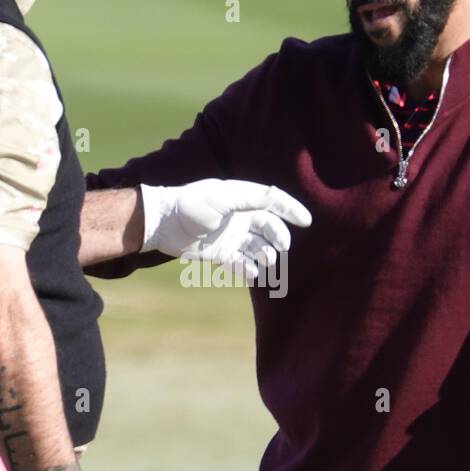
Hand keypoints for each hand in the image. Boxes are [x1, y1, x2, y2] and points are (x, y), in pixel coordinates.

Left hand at [140, 179, 311, 277]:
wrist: (163, 224)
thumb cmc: (191, 205)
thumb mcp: (222, 197)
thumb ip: (250, 197)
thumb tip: (276, 197)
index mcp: (242, 199)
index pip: (273, 203)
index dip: (292, 210)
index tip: (307, 221)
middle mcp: (240, 217)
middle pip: (269, 228)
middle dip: (279, 237)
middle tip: (282, 246)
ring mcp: (232, 237)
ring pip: (258, 247)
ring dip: (266, 254)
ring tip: (266, 260)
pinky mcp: (222, 254)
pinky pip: (242, 264)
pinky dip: (250, 269)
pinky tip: (254, 273)